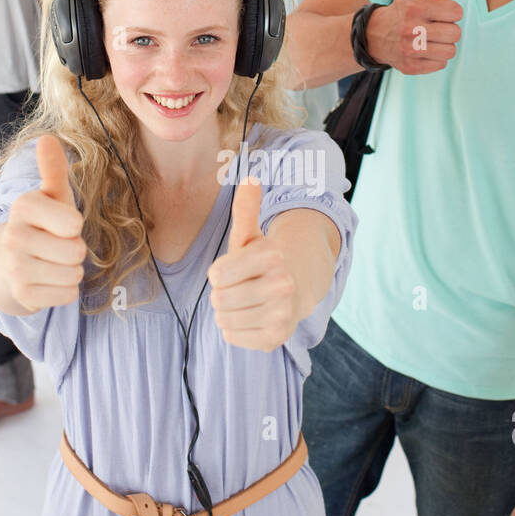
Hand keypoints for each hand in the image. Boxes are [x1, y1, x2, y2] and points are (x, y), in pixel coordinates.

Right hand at [2, 136, 87, 312]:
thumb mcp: (51, 197)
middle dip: (75, 252)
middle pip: (76, 252)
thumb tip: (47, 138)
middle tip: (58, 246)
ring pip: (73, 276)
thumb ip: (53, 170)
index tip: (60, 224)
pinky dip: (64, 291)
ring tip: (54, 263)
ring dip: (71, 272)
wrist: (8, 264)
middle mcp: (13, 236)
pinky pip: (66, 295)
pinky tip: (48, 281)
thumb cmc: (42, 224)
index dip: (74, 226)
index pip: (73, 224)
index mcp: (23, 207)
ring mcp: (15, 267)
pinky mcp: (22, 294)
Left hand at [207, 175, 297, 350]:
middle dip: (223, 294)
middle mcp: (282, 285)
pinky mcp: (277, 337)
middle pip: (218, 299)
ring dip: (227, 312)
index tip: (235, 270)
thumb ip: (245, 209)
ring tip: (245, 302)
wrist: (298, 287)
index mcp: (271, 257)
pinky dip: (235, 330)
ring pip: (223, 320)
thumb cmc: (263, 261)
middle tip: (240, 288)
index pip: (216, 275)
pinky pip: (232, 337)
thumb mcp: (251, 235)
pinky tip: (251, 318)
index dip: (219, 273)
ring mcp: (282, 314)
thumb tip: (250, 178)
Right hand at [364, 0, 462, 74]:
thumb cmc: (402, 11)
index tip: (441, 13)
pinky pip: (440, 65)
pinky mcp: (410, 67)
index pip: (456, 12)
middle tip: (438, 28)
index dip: (452, 12)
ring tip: (434, 40)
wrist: (374, 37)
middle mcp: (411, 30)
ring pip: (450, 51)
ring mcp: (410, 50)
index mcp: (416, 9)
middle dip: (450, 30)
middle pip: (456, 33)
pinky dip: (436, 59)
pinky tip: (426, 52)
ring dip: (446, 46)